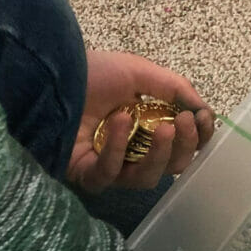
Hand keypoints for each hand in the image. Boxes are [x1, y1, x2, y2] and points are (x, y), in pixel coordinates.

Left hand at [66, 51, 215, 192]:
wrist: (47, 74)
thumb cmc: (90, 73)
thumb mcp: (137, 71)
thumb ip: (174, 88)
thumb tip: (204, 110)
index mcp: (145, 130)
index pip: (181, 147)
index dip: (197, 139)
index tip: (203, 121)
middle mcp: (131, 152)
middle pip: (169, 168)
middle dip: (183, 148)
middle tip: (184, 124)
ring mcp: (111, 168)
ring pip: (146, 179)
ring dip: (158, 154)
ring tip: (161, 128)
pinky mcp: (88, 176)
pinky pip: (111, 174)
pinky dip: (118, 149)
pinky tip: (120, 122)